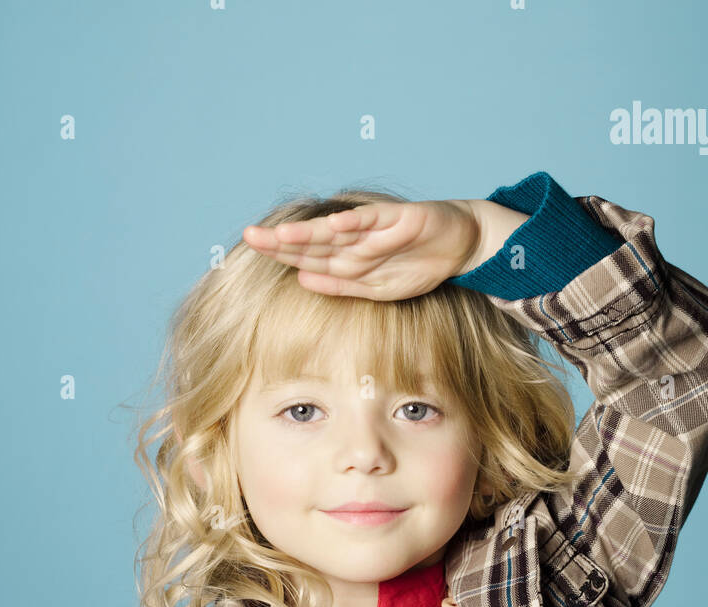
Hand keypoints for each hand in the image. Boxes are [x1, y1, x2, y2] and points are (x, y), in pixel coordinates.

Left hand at [242, 197, 482, 299]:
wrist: (458, 246)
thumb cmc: (415, 265)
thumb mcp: (375, 287)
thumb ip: (341, 285)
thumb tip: (302, 280)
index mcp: (347, 257)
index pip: (307, 257)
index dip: (280, 254)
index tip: (251, 250)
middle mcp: (355, 240)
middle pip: (313, 243)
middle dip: (282, 241)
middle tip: (249, 236)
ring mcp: (374, 228)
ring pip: (336, 232)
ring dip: (309, 233)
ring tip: (280, 235)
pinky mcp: (397, 218)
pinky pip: (372, 221)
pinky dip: (353, 222)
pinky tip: (331, 224)